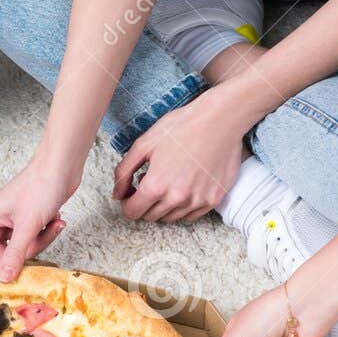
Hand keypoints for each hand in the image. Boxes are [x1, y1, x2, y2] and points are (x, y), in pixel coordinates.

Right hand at [0, 157, 71, 280]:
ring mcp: (10, 225)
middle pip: (3, 258)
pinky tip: (54, 219)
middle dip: (26, 251)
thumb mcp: (27, 226)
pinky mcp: (26, 224)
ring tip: (51, 222)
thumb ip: (14, 256)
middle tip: (37, 239)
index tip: (5, 282)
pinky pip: (34, 242)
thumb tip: (2, 279)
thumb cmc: (40, 186)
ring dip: (41, 240)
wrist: (61, 167)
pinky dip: (46, 234)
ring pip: (22, 252)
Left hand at [113, 95, 245, 222]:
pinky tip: (185, 186)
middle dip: (145, 203)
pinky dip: (184, 206)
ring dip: (164, 205)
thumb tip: (116, 194)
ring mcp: (197, 201)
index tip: (131, 194)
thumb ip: (124, 171)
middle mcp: (177, 198)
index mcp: (156, 185)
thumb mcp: (144, 144)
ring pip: (171, 217)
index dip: (128, 203)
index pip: (132, 212)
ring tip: (170, 180)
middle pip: (151, 217)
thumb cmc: (182, 126)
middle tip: (151, 182)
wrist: (221, 119)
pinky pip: (191, 215)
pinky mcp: (214, 200)